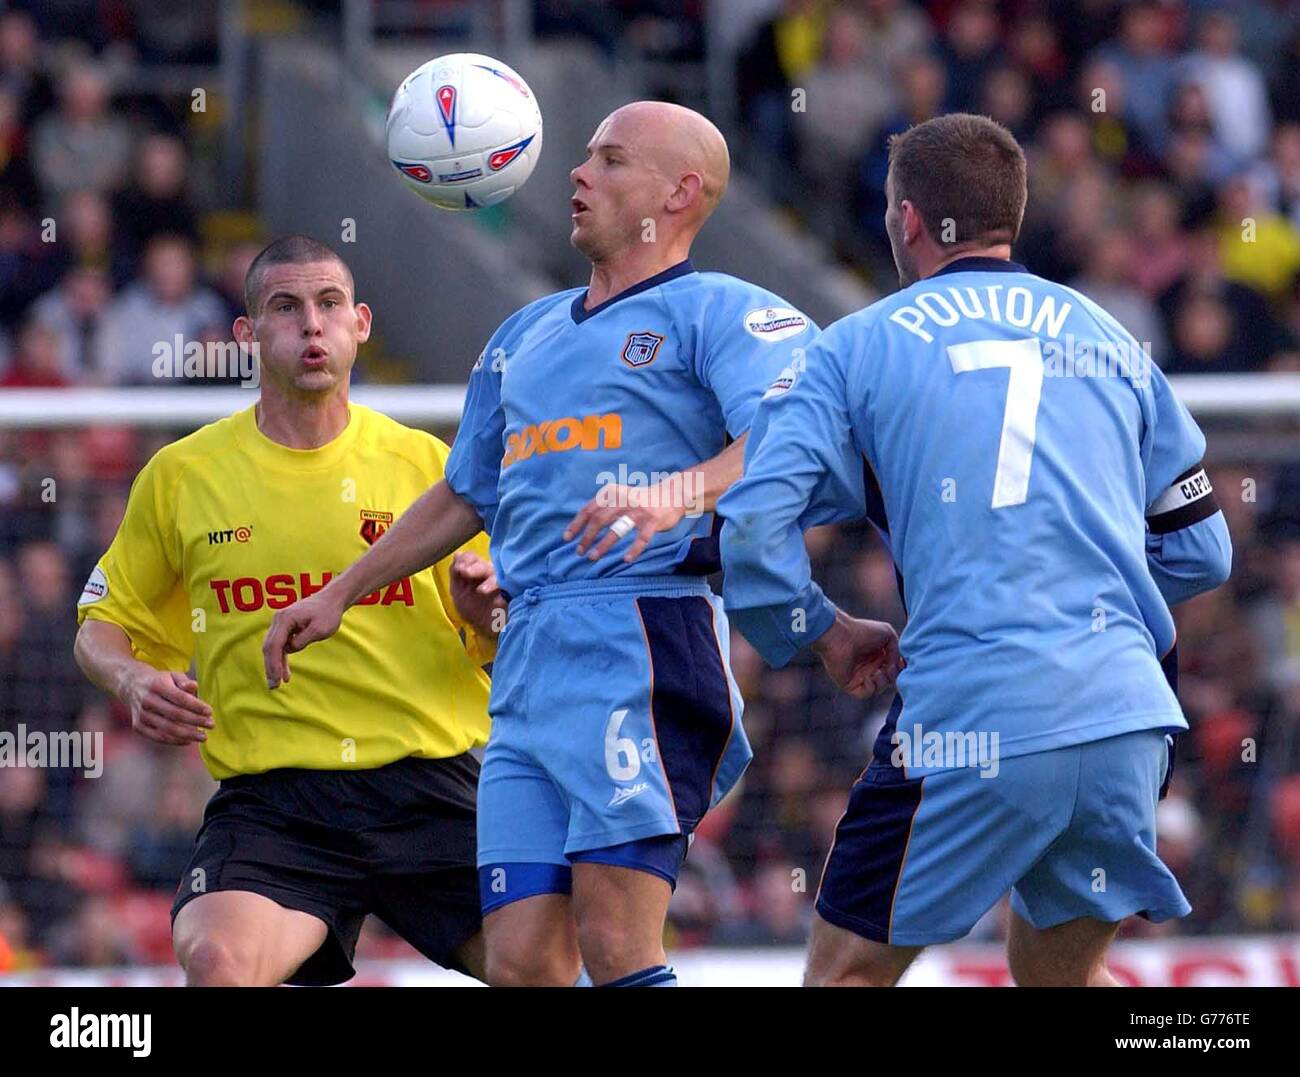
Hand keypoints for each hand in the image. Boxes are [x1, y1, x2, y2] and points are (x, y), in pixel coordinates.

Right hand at [123, 668, 213, 745]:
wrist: (130, 685)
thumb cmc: (160, 681)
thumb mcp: (172, 675)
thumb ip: (184, 681)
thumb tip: (194, 686)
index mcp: (157, 686)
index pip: (180, 698)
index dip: (196, 706)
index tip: (210, 712)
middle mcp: (147, 701)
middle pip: (175, 715)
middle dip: (196, 721)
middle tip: (211, 725)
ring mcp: (141, 715)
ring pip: (167, 729)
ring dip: (188, 735)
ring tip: (203, 736)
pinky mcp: (138, 726)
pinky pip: (159, 737)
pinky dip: (175, 741)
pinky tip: (189, 740)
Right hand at [262, 589, 344, 687]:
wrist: (332, 600)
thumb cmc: (328, 613)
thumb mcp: (319, 629)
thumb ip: (302, 640)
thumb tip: (289, 650)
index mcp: (285, 619)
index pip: (274, 645)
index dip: (274, 664)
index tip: (278, 680)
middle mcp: (278, 620)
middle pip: (269, 648)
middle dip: (271, 668)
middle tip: (273, 687)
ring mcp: (280, 623)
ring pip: (273, 648)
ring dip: (274, 666)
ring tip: (276, 685)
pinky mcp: (286, 628)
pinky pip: (280, 646)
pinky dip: (282, 659)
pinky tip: (285, 674)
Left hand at [449, 551, 507, 636]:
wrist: (487, 630)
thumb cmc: (474, 609)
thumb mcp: (459, 592)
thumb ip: (456, 574)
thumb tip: (457, 555)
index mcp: (477, 570)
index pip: (472, 558)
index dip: (466, 560)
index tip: (458, 568)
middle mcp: (492, 574)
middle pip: (486, 565)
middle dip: (475, 568)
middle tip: (465, 572)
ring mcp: (504, 585)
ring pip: (500, 577)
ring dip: (490, 582)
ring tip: (482, 590)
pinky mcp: (514, 597)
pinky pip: (512, 592)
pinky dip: (505, 597)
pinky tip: (498, 601)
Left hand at [564, 482, 687, 562]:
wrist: (671, 493)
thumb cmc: (640, 499)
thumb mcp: (620, 495)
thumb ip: (604, 506)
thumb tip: (582, 525)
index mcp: (613, 493)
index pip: (589, 509)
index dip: (576, 524)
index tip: (566, 538)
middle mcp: (624, 500)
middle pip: (599, 520)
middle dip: (587, 537)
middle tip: (579, 552)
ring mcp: (639, 511)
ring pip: (617, 530)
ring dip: (603, 545)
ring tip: (593, 557)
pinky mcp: (653, 521)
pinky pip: (641, 538)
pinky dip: (633, 550)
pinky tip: (626, 559)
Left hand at [811, 612, 904, 698]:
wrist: (840, 635)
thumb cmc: (862, 631)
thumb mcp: (888, 634)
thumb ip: (897, 650)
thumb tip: (896, 665)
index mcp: (878, 656)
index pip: (893, 669)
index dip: (899, 669)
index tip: (901, 664)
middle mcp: (869, 666)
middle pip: (888, 680)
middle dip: (892, 676)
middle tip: (888, 668)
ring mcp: (859, 676)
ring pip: (878, 688)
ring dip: (883, 682)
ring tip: (878, 672)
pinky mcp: (849, 684)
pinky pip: (864, 694)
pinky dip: (870, 688)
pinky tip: (868, 677)